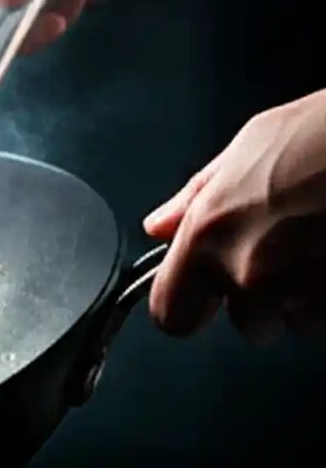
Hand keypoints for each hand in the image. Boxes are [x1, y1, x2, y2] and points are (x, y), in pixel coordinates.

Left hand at [143, 89, 325, 340]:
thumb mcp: (254, 143)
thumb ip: (198, 196)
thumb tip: (159, 227)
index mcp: (210, 236)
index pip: (172, 315)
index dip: (191, 305)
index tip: (206, 294)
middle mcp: (252, 275)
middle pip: (248, 324)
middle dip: (267, 300)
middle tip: (295, 250)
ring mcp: (308, 298)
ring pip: (299, 324)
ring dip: (312, 298)